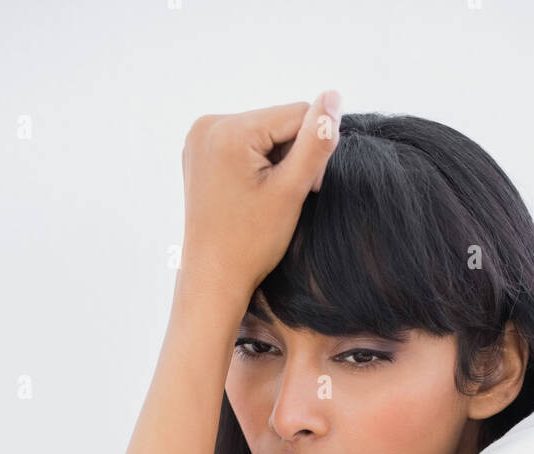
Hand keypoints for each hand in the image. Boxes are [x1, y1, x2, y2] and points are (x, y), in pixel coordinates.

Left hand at [179, 91, 341, 297]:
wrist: (213, 278)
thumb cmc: (251, 243)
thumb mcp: (291, 190)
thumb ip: (316, 142)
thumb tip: (333, 96)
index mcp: (229, 130)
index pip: (296, 114)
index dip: (312, 151)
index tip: (304, 189)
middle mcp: (209, 125)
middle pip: (277, 122)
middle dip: (291, 156)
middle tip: (284, 198)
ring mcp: (200, 138)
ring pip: (263, 133)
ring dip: (276, 161)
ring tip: (267, 199)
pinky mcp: (200, 152)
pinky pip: (244, 144)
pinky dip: (257, 164)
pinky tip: (252, 193)